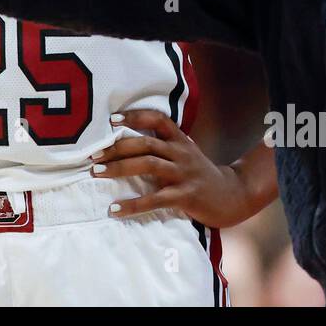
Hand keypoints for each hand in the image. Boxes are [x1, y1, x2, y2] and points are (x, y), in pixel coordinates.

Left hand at [90, 109, 254, 228]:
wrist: (232, 196)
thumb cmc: (200, 174)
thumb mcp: (185, 154)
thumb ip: (163, 147)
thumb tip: (126, 142)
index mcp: (180, 140)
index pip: (157, 118)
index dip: (134, 116)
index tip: (111, 120)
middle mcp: (181, 153)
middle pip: (146, 143)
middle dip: (117, 148)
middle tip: (94, 155)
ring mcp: (184, 174)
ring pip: (148, 165)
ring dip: (119, 168)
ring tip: (97, 173)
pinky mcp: (186, 196)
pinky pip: (155, 199)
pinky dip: (133, 204)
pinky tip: (115, 209)